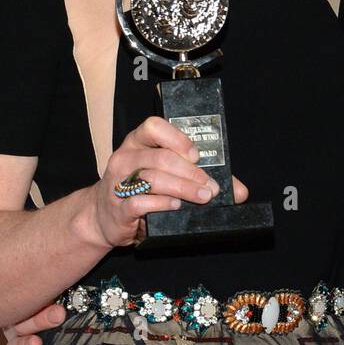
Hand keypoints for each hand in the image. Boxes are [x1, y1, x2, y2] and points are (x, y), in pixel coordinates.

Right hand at [84, 115, 248, 250]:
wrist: (105, 217)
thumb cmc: (142, 192)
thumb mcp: (168, 178)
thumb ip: (201, 178)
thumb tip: (238, 191)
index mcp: (139, 142)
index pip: (154, 126)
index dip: (178, 139)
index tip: (197, 155)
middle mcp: (126, 157)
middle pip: (161, 157)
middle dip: (191, 172)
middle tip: (211, 187)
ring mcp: (119, 182)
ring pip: (152, 178)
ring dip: (183, 188)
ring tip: (203, 197)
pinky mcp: (118, 206)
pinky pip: (140, 202)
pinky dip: (162, 203)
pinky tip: (176, 206)